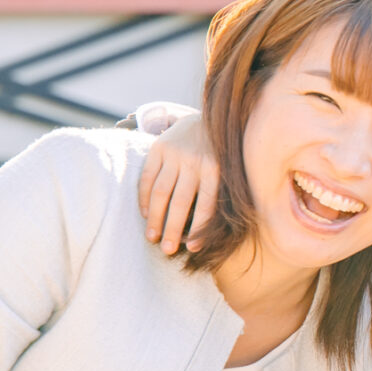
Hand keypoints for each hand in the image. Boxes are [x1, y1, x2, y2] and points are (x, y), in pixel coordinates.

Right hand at [137, 112, 217, 254]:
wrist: (205, 120)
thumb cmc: (218, 156)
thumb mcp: (227, 170)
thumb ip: (223, 194)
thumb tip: (219, 233)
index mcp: (216, 169)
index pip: (207, 204)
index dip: (200, 228)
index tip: (193, 248)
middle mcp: (195, 161)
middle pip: (180, 202)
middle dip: (173, 229)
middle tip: (167, 250)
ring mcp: (175, 154)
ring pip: (161, 192)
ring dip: (155, 218)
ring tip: (152, 238)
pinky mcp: (159, 148)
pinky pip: (147, 177)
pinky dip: (144, 198)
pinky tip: (145, 214)